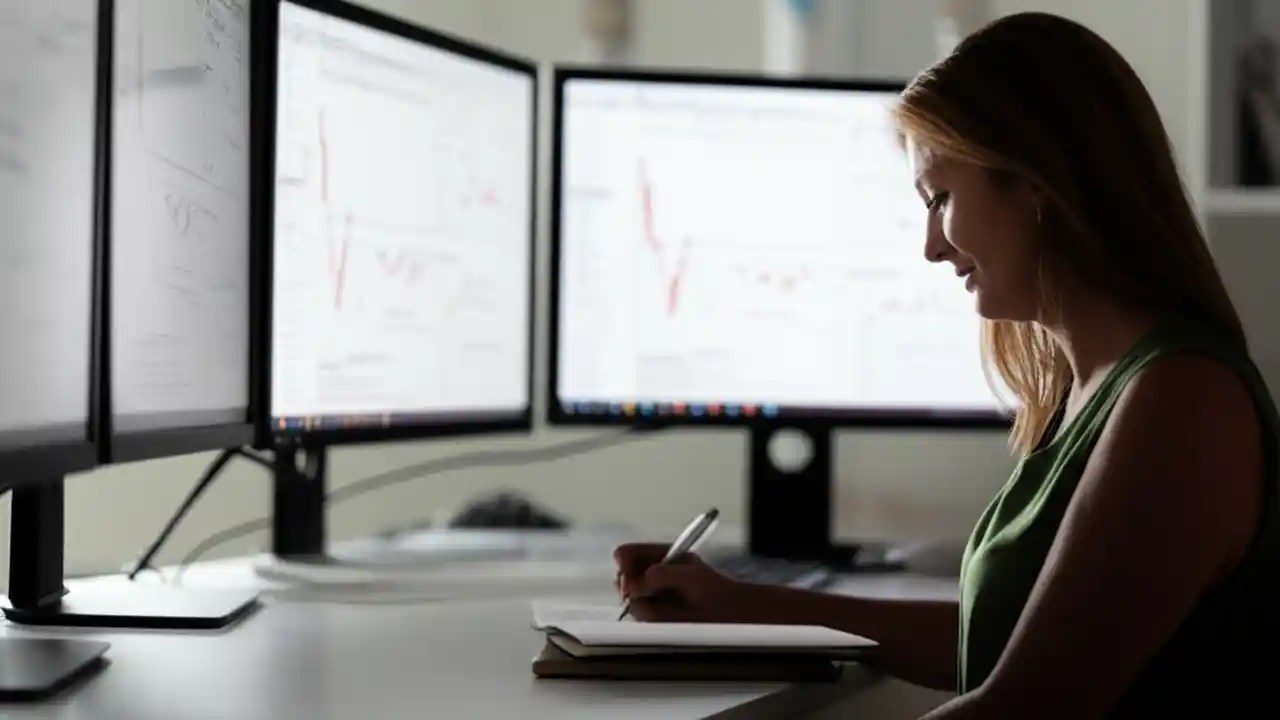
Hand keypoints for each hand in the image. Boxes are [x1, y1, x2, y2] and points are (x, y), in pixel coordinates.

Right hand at [613, 543, 749, 622]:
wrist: (730, 615)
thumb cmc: (715, 590)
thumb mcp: (689, 575)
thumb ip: (659, 575)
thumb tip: (635, 587)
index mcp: (660, 556)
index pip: (626, 554)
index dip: (624, 565)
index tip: (629, 582)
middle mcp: (651, 574)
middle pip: (621, 577)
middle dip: (629, 588)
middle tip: (642, 596)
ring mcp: (651, 595)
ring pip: (629, 601)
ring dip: (644, 606)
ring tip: (669, 609)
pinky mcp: (653, 615)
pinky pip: (640, 616)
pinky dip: (651, 618)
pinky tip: (670, 617)